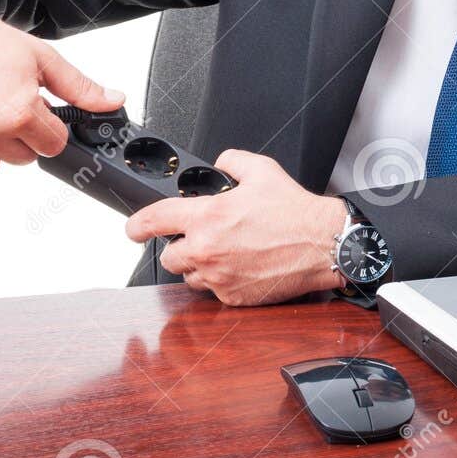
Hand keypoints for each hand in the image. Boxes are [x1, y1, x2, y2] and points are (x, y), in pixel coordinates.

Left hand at [124, 150, 349, 306]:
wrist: (323, 244)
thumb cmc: (295, 212)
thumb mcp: (262, 170)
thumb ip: (231, 161)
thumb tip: (219, 164)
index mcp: (208, 217)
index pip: (154, 220)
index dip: (137, 224)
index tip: (133, 228)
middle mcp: (208, 249)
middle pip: (168, 255)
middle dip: (181, 245)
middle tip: (203, 237)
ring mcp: (219, 276)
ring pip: (190, 276)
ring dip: (200, 265)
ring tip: (227, 252)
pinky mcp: (233, 296)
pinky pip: (214, 290)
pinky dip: (222, 280)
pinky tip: (242, 265)